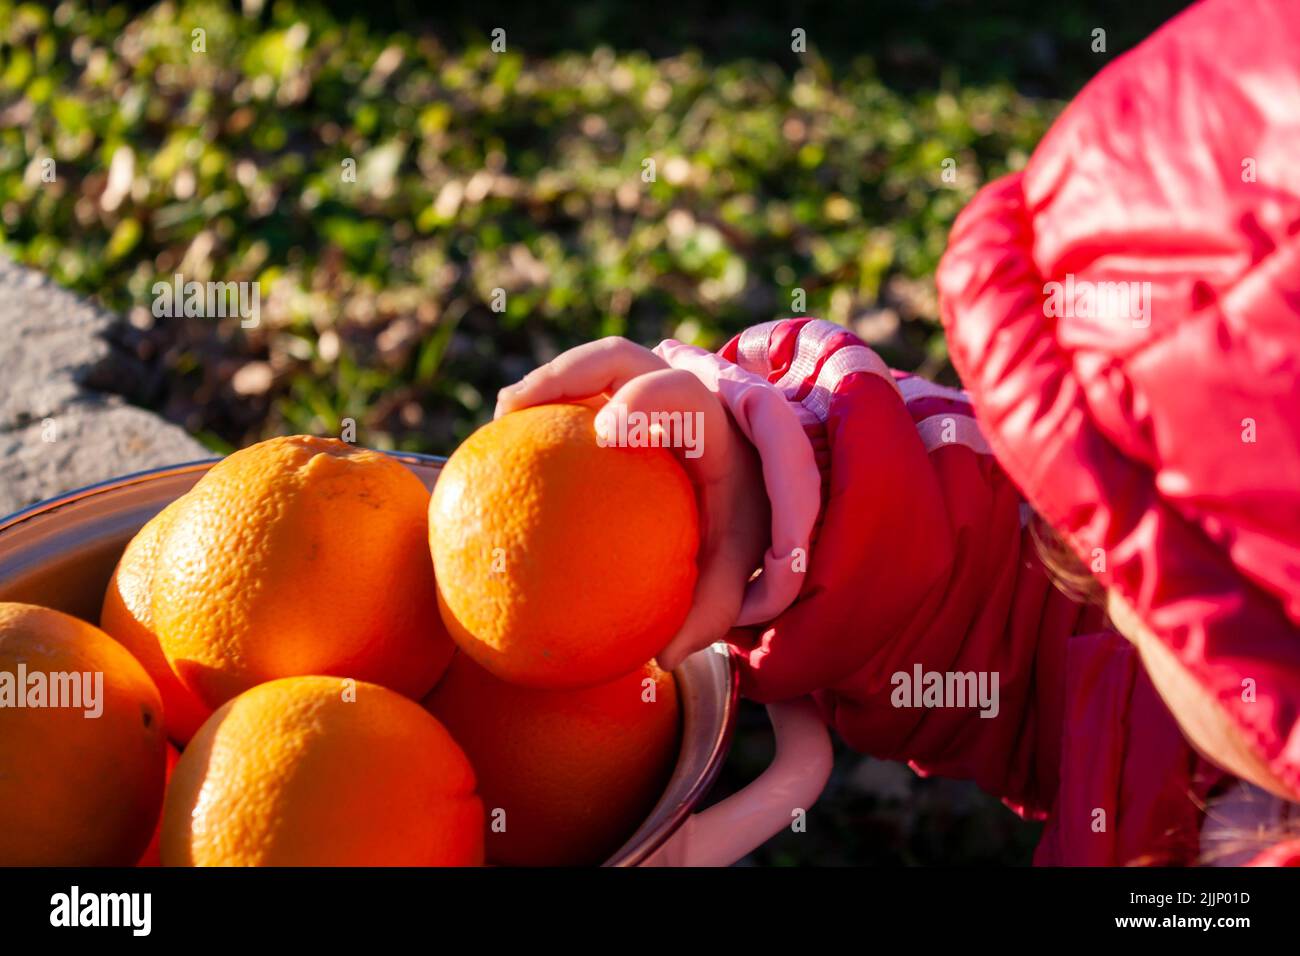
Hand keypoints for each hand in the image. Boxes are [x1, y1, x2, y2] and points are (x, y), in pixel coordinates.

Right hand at [495, 337, 769, 669]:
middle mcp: (678, 391)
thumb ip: (710, 610)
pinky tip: (503, 444)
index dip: (643, 401)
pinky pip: (573, 394)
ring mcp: (642, 387)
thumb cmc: (739, 535)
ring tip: (499, 419)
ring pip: (590, 367)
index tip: (605, 430)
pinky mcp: (614, 396)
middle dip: (570, 373)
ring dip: (544, 384)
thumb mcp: (735, 572)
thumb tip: (664, 656)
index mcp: (714, 425)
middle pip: (619, 357)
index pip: (681, 395)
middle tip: (518, 409)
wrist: (752, 494)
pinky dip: (540, 409)